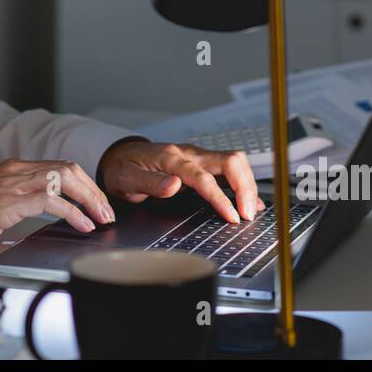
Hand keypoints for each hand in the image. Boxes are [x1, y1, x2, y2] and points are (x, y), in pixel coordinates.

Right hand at [0, 159, 114, 251]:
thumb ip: (22, 201)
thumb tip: (50, 214)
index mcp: (15, 168)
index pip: (60, 166)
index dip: (83, 183)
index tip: (96, 200)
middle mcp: (17, 170)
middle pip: (68, 169)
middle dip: (92, 190)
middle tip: (106, 210)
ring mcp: (14, 182)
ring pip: (64, 179)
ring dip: (89, 199)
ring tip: (100, 217)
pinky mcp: (12, 200)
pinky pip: (52, 201)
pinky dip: (73, 213)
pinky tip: (83, 225)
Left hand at [97, 140, 264, 223]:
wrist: (120, 155)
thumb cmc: (123, 168)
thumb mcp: (127, 179)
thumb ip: (150, 183)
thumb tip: (173, 185)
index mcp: (171, 158)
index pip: (203, 177)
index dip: (220, 197)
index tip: (231, 216)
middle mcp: (189, 154)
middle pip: (229, 161)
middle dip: (244, 187)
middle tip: (247, 214)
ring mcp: (197, 157)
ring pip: (233, 162)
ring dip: (247, 184)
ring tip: (251, 210)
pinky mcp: (202, 163)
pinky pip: (229, 169)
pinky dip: (242, 183)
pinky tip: (249, 200)